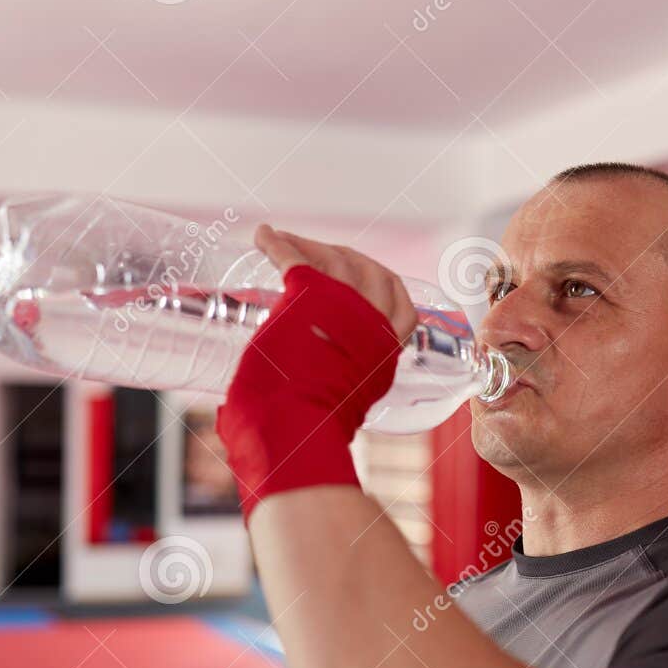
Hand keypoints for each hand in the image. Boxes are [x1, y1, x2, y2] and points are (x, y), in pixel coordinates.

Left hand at [214, 226, 411, 520]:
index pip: (403, 310)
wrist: (297, 425)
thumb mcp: (339, 407)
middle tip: (318, 256)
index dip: (386, 292)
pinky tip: (264, 236)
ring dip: (312, 246)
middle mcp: (373, 323)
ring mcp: (343, 304)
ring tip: (288, 241)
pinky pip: (295, 256)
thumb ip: (331, 396)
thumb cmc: (307, 431)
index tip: (365, 286)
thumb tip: (293, 418)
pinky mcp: (309, 293)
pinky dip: (278, 243)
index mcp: (384, 353)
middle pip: (373, 273)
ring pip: (337, 259)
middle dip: (348, 260)